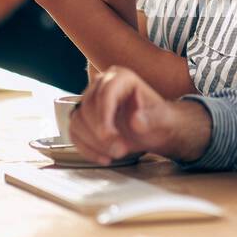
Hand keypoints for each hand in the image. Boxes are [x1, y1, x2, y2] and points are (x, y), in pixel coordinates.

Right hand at [69, 67, 211, 164]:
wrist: (153, 130)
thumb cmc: (158, 121)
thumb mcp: (162, 120)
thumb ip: (152, 119)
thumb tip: (136, 120)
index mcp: (122, 78)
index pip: (105, 92)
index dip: (103, 115)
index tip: (108, 136)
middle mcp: (102, 85)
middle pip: (88, 107)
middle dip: (100, 134)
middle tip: (120, 151)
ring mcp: (89, 100)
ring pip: (77, 121)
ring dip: (93, 143)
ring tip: (116, 154)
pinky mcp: (83, 117)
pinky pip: (74, 132)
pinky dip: (86, 148)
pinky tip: (104, 158)